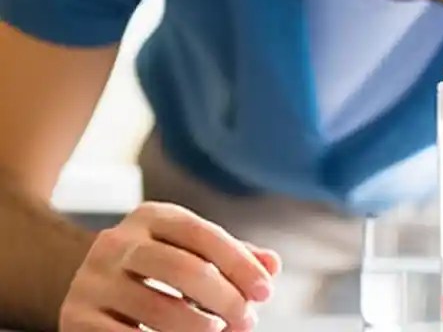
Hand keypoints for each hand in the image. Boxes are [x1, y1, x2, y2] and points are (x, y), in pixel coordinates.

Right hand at [59, 201, 280, 330]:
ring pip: (153, 307)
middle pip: (181, 268)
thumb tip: (272, 265)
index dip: (239, 264)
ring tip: (218, 331)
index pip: (203, 234)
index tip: (265, 292)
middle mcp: (116, 243)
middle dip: (223, 297)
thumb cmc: (158, 266)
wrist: (85, 285)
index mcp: (151, 217)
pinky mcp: (75, 318)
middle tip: (247, 320)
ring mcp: (92, 281)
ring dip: (195, 325)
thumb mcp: (192, 250)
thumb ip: (234, 257)